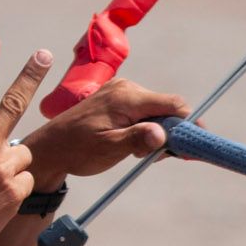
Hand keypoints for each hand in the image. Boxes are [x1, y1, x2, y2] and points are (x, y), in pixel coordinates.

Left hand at [22, 78, 189, 181]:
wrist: (50, 148)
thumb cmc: (77, 149)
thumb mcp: (108, 148)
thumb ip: (137, 139)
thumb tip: (163, 134)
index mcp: (127, 97)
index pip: (174, 104)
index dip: (189, 124)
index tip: (194, 146)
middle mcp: (127, 88)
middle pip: (167, 107)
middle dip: (171, 132)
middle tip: (162, 157)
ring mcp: (121, 92)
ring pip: (156, 111)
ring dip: (157, 132)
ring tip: (138, 153)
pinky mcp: (116, 99)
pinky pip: (143, 111)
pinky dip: (145, 128)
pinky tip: (133, 144)